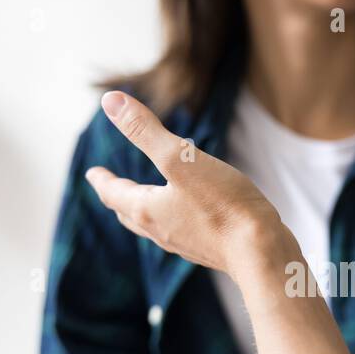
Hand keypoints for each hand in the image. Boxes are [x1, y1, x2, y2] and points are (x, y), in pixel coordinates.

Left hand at [85, 90, 287, 278]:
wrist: (261, 253)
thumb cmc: (223, 206)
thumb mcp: (181, 158)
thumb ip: (145, 130)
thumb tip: (110, 100)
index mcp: (148, 209)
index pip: (113, 193)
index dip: (101, 179)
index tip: (92, 173)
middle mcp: (162, 230)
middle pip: (130, 214)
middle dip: (118, 199)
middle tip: (111, 189)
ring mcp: (187, 243)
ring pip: (155, 227)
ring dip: (143, 212)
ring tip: (143, 204)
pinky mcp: (212, 249)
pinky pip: (183, 232)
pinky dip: (173, 220)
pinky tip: (189, 216)